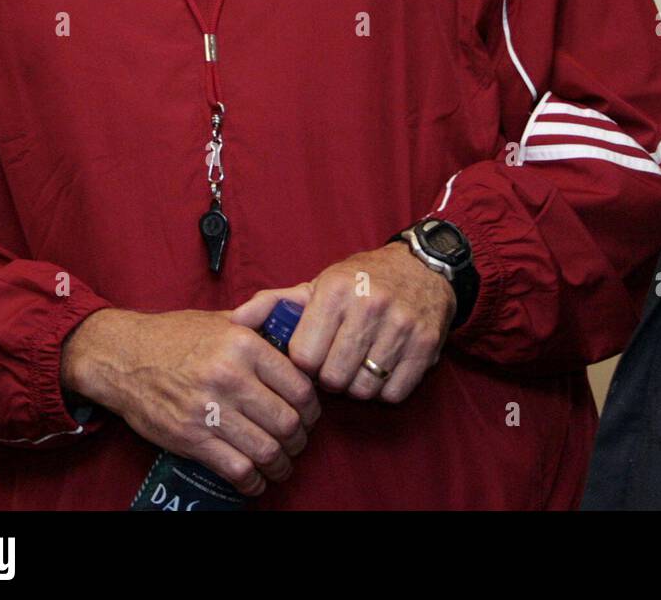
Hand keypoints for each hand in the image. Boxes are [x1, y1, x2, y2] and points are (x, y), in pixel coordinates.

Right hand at [60, 307, 319, 496]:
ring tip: (282, 465)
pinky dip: (253, 481)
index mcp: (245, 345)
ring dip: (281, 464)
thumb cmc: (176, 336)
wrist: (123, 357)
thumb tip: (300, 322)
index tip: (310, 415)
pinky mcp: (190, 438)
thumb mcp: (223, 319)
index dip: (312, 407)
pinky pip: (236, 468)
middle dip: (300, 439)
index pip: (299, 385)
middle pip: (287, 421)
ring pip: (266, 449)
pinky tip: (256, 481)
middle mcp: (231, 377)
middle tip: (299, 442)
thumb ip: (262, 322)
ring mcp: (209, 410)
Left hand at [230, 243, 454, 404]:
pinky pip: (394, 393)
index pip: (304, 357)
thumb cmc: (362, 281)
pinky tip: (384, 365)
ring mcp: (401, 326)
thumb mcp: (319, 284)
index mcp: (337, 290)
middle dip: (332, 377)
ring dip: (359, 384)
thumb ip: (275, 304)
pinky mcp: (426, 345)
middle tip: (339, 359)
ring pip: (363, 389)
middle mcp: (370, 305)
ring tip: (361, 361)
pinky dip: (386, 388)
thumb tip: (234, 322)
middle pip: (334, 379)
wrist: (422, 266)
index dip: (306, 362)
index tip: (315, 353)